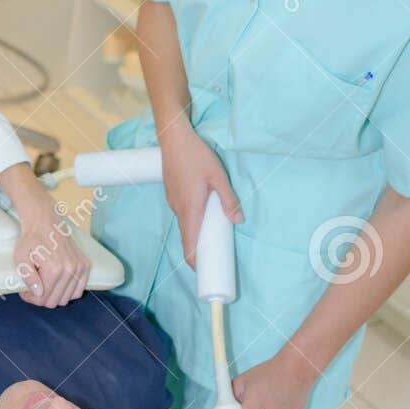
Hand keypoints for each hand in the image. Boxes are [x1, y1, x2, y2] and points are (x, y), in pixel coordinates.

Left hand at [13, 191, 90, 307]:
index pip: (43, 299)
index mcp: (54, 269)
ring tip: (45, 284)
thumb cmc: (31, 239)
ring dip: (55, 295)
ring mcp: (80, 267)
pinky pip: (79, 290)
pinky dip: (69, 291)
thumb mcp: (20, 257)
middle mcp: (70, 270)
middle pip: (56, 301)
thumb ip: (28, 277)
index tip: (25, 291)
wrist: (45, 222)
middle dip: (42, 298)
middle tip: (33, 288)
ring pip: (67, 298)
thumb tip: (38, 293)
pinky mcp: (85, 265)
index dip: (31, 298)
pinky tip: (58, 284)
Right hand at [159, 119, 243, 268]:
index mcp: (190, 209)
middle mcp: (178, 209)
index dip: (195, 261)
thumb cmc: (196, 156)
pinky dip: (192, 218)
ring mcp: (172, 201)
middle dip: (199, 248)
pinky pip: (183, 212)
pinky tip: (204, 209)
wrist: (173, 137)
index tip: (203, 271)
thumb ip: (228, 199)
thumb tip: (238, 219)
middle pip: (187, 236)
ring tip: (213, 231)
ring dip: (197, 230)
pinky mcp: (172, 193)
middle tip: (216, 253)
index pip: (189, 244)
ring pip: (186, 223)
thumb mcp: (218, 176)